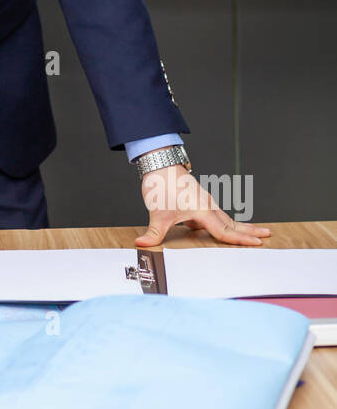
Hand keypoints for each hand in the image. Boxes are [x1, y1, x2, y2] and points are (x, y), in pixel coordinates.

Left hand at [135, 166, 270, 247]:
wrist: (160, 163)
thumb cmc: (162, 184)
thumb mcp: (157, 212)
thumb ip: (153, 232)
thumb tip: (142, 244)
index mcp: (202, 210)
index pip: (225, 230)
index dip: (241, 240)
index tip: (257, 243)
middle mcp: (207, 205)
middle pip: (232, 223)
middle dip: (250, 231)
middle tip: (267, 236)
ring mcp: (204, 202)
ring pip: (225, 218)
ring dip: (239, 226)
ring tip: (254, 232)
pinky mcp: (198, 200)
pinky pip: (215, 215)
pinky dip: (225, 222)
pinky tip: (227, 228)